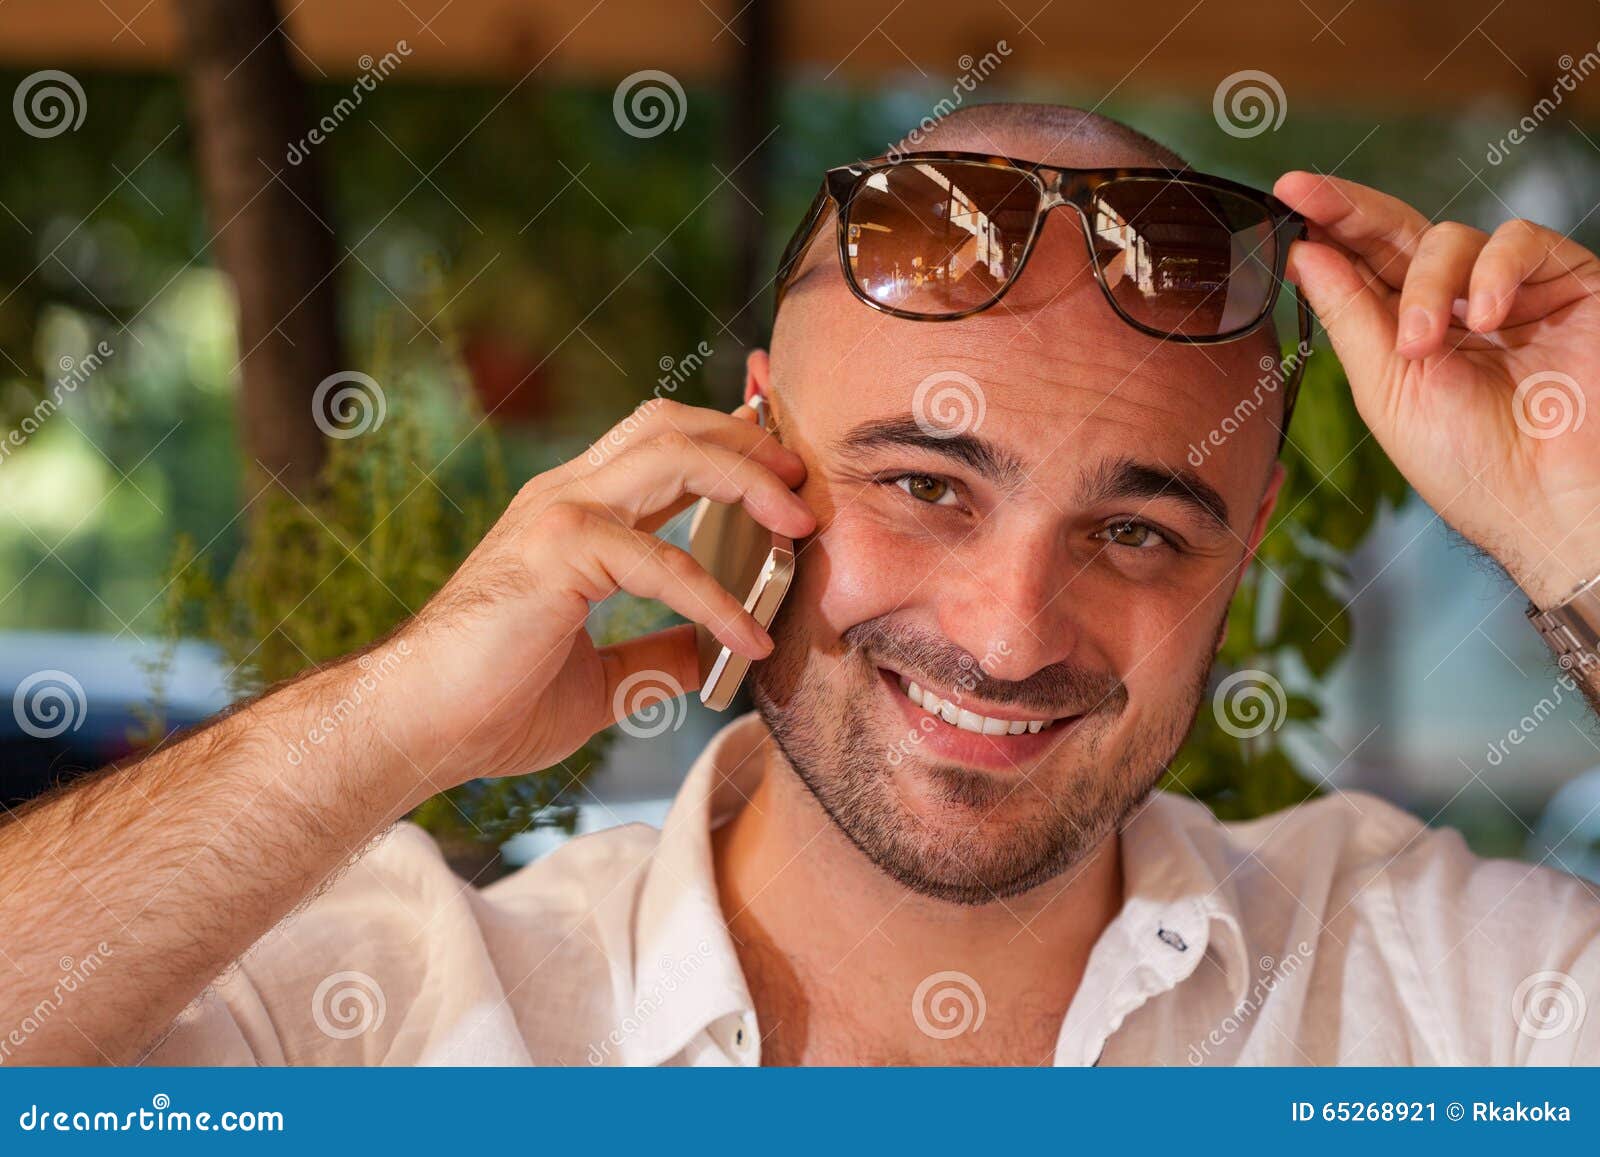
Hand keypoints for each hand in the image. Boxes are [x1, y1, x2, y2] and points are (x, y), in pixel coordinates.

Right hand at [383, 399, 812, 782]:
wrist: (415, 731)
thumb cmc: (491, 704)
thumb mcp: (601, 681)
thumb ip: (655, 656)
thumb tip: (713, 657)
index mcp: (574, 513)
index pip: (661, 445)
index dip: (726, 440)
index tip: (785, 468)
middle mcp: (566, 497)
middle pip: (672, 426)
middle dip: (749, 441)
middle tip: (805, 487)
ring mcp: (557, 515)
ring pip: (672, 456)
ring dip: (748, 482)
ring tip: (800, 528)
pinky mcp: (554, 553)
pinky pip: (659, 560)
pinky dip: (715, 598)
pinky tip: (748, 640)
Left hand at [1273, 172, 1599, 605]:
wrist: (1550, 500)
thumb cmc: (1471, 465)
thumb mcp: (1387, 390)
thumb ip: (1351, 317)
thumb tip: (1306, 253)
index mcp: (1407, 332)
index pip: (1363, 264)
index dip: (1328, 226)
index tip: (1287, 194)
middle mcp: (1455, 305)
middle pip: (1398, 233)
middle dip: (1349, 212)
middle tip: (1305, 195)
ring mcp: (1511, 291)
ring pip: (1450, 239)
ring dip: (1424, 285)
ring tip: (1422, 346)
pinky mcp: (1568, 282)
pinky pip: (1519, 241)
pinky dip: (1493, 271)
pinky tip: (1482, 319)